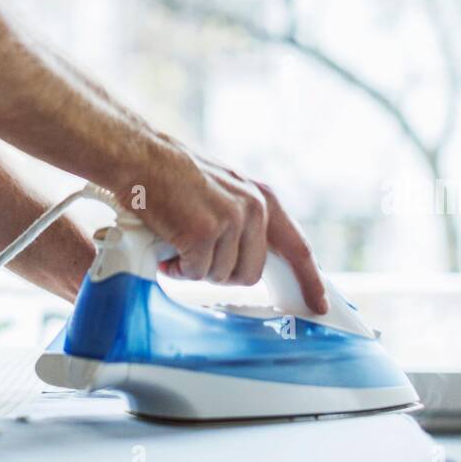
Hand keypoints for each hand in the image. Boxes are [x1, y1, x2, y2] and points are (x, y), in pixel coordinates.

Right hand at [114, 135, 327, 313]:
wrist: (142, 157)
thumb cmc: (176, 176)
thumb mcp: (226, 189)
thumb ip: (245, 219)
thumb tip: (253, 262)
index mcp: (263, 199)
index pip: (297, 246)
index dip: (310, 279)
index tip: (318, 304)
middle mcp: (253, 209)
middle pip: (250, 274)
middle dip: (222, 272)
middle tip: (198, 254)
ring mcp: (230, 221)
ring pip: (220, 277)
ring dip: (195, 267)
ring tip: (179, 241)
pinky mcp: (204, 232)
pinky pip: (195, 273)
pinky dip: (177, 268)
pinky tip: (168, 246)